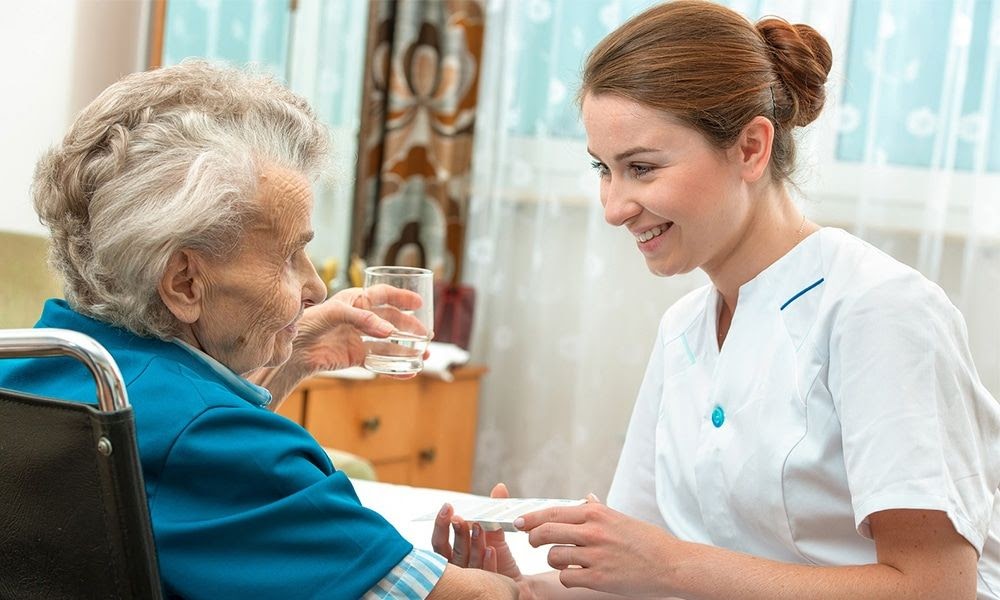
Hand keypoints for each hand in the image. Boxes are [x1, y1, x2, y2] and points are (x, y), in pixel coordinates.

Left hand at [287, 284, 423, 378]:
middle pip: (392, 321)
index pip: (383, 295)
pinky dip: (394, 368)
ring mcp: (359, 338)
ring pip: (389, 344)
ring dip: (407, 349)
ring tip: (424, 355)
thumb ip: (363, 320)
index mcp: (355, 300)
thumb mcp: (335, 313)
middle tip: (427, 335)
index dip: (402, 298)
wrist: (292, 350)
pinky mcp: (355, 357)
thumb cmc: (309, 323)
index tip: (419, 303)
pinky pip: (379, 362)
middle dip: (410, 328)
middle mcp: (360, 318)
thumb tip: (390, 332)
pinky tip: (408, 372)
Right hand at [431, 483, 523, 581]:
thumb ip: (494, 514)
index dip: (441, 525)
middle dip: (455, 533)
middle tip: (459, 517)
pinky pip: (483, 578)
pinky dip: (486, 563)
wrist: (516, 585)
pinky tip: (491, 550)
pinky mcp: (484, 593)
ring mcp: (466, 586)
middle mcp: (455, 573)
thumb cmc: (498, 560)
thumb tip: (500, 487)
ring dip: (471, 544)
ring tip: (479, 527)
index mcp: (452, 558)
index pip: (439, 542)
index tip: (448, 507)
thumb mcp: (496, 535)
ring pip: (465, 564)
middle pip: (447, 554)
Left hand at [516, 499, 679, 597]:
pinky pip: (567, 578)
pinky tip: (577, 576)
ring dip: (553, 561)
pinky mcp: (599, 579)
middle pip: (545, 532)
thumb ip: (598, 509)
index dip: (531, 518)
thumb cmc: (647, 541)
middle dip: (532, 539)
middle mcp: (594, 532)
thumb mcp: (620, 518)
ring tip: (563, 561)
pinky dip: (568, 578)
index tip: (519, 522)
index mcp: (596, 514)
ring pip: (553, 557)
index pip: (552, 512)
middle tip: (532, 543)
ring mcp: (596, 556)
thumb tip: (586, 498)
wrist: (671, 564)